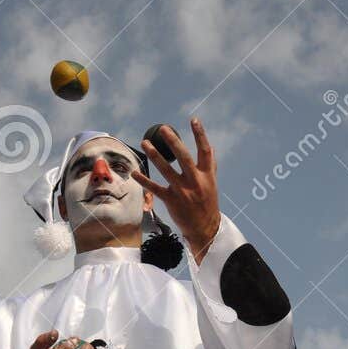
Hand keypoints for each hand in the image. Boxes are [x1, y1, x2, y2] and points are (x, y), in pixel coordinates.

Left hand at [133, 118, 219, 261]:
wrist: (205, 228)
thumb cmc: (207, 202)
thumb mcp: (212, 183)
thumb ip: (209, 165)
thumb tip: (209, 147)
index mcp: (206, 175)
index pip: (205, 151)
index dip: (200, 134)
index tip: (194, 120)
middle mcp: (195, 181)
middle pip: (184, 157)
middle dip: (173, 142)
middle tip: (163, 129)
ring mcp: (183, 191)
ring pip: (167, 170)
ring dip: (154, 155)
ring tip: (145, 143)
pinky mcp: (171, 200)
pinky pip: (155, 188)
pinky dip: (144, 181)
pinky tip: (135, 173)